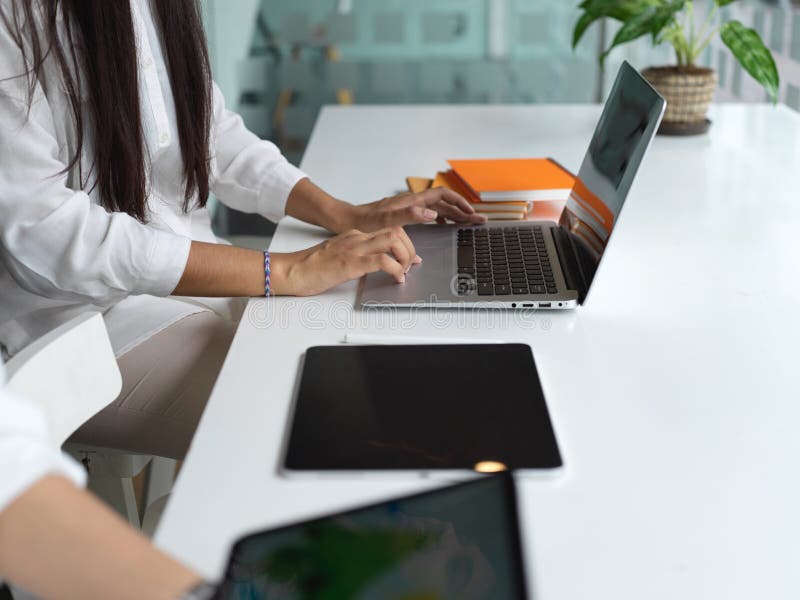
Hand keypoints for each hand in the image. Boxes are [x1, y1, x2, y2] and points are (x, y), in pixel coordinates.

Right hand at [271, 227, 420, 295]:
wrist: (290, 271)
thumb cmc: (310, 268)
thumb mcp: (338, 257)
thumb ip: (356, 257)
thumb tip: (374, 266)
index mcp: (354, 235)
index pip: (388, 230)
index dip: (406, 243)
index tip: (412, 258)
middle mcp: (356, 237)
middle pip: (396, 231)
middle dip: (410, 249)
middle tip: (410, 266)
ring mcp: (354, 248)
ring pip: (393, 240)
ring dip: (405, 257)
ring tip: (404, 272)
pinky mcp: (351, 263)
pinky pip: (382, 260)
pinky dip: (395, 269)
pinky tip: (396, 278)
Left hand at [345, 187, 486, 232]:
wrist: (348, 220)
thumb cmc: (364, 222)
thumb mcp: (386, 220)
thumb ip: (410, 215)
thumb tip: (432, 214)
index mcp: (412, 201)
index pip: (443, 195)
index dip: (460, 203)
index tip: (472, 213)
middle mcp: (413, 201)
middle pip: (445, 202)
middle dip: (463, 210)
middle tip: (479, 220)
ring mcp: (409, 207)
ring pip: (438, 207)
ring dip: (454, 214)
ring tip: (467, 222)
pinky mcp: (405, 213)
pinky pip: (430, 213)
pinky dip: (441, 217)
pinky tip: (443, 225)